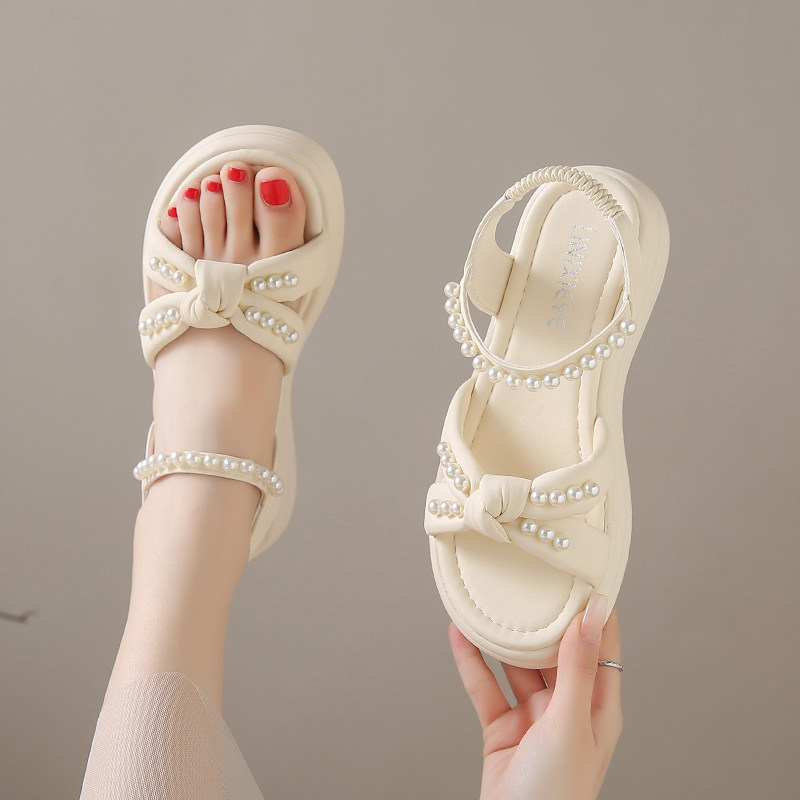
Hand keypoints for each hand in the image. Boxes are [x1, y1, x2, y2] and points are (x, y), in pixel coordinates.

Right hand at [449, 594, 621, 799]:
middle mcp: (567, 709)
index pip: (601, 647)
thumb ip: (576, 668)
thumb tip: (592, 616)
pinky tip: (462, 635)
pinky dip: (472, 661)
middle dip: (542, 619)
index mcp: (597, 708)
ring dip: (504, 638)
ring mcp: (533, 718)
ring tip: (492, 601)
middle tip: (531, 577)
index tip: (583, 573)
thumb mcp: (569, 723)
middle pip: (555, 651)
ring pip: (517, 666)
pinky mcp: (502, 729)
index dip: (593, 611)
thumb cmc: (556, 795)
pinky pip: (486, 687)